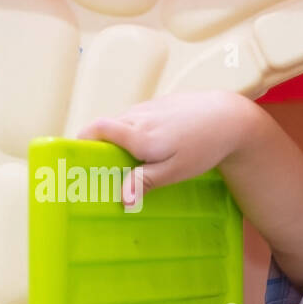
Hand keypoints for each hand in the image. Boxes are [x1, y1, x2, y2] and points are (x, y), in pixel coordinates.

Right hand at [77, 90, 258, 205]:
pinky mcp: (159, 103)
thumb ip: (146, 182)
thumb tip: (122, 200)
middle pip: (106, 128)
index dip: (80, 140)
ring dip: (119, 139)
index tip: (73, 157)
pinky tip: (151, 146)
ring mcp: (148, 107)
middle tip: (100, 169)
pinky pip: (138, 118)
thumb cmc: (202, 148)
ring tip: (128, 161)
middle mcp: (138, 117)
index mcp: (138, 135)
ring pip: (123, 122)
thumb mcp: (175, 171)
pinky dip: (136, 131)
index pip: (96, 130)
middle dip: (99, 146)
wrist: (228, 119)